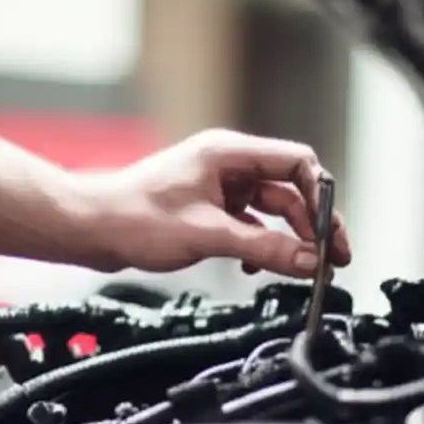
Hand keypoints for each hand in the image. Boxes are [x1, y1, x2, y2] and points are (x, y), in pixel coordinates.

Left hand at [83, 129, 351, 277]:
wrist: (90, 228)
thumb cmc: (134, 218)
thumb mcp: (208, 235)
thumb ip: (264, 248)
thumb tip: (309, 261)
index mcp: (230, 154)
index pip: (296, 163)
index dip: (320, 196)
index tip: (328, 233)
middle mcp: (229, 165)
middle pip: (290, 190)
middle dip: (313, 224)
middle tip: (332, 258)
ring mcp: (220, 187)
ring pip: (272, 211)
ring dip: (290, 239)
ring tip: (306, 269)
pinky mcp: (210, 209)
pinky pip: (250, 225)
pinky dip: (261, 245)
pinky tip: (258, 267)